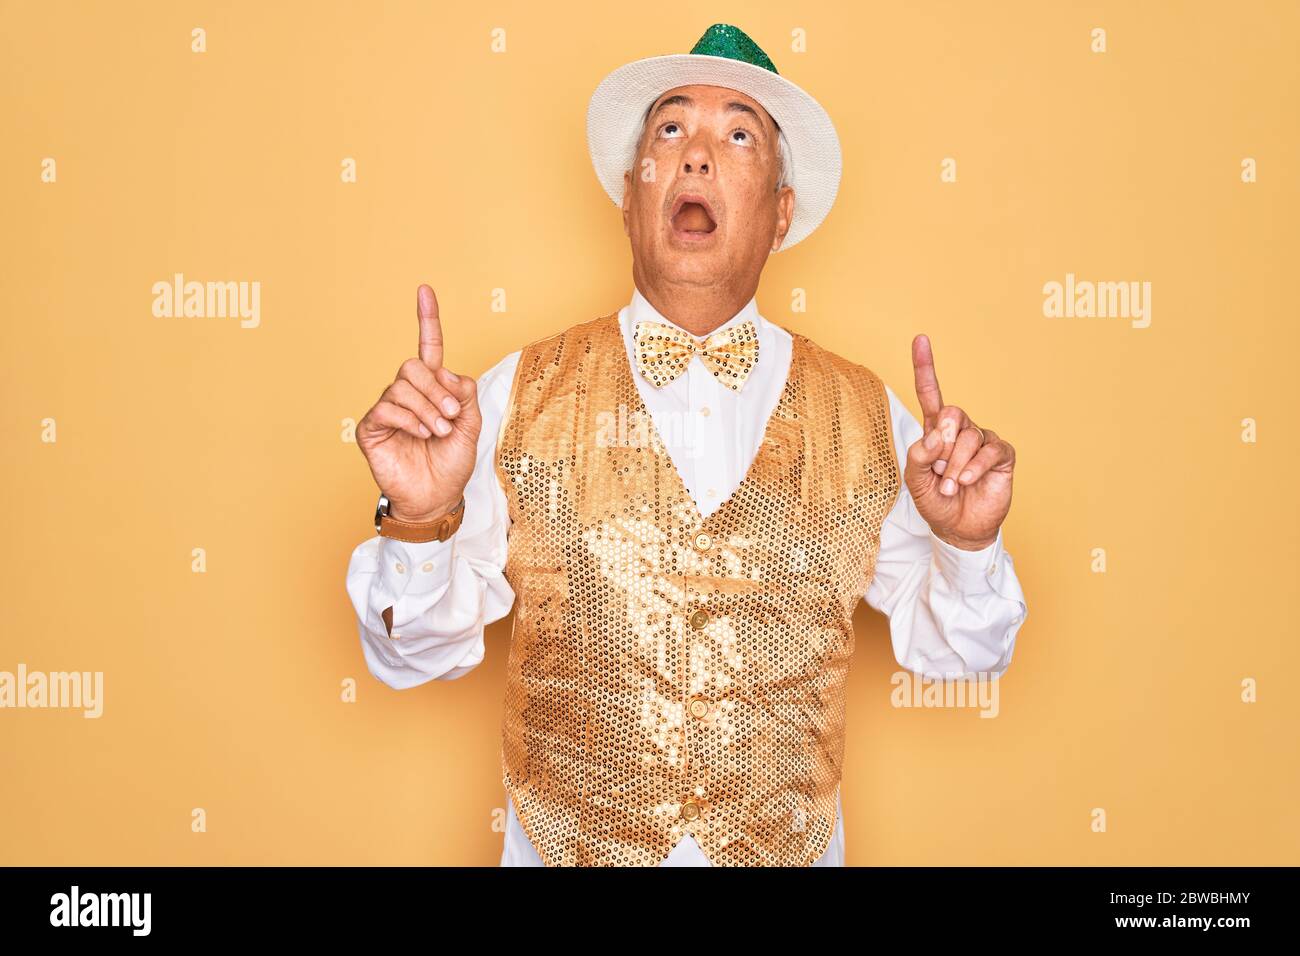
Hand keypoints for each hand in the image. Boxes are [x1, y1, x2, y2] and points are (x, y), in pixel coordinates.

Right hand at [356, 285, 481, 521]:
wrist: (437, 497)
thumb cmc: (451, 464)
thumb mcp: (471, 426)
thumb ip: (464, 394)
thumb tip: (445, 374)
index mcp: (433, 389)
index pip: (428, 347)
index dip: (427, 319)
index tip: (424, 290)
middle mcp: (408, 394)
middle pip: (413, 366)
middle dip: (436, 390)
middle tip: (450, 417)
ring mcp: (388, 410)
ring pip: (402, 387)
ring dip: (427, 409)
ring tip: (438, 432)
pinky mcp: (372, 428)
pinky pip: (387, 408)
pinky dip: (409, 420)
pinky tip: (420, 435)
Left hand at [903, 334, 1015, 550]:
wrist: (959, 529)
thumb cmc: (936, 502)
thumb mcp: (915, 482)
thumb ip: (918, 456)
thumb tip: (936, 434)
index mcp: (935, 431)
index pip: (930, 394)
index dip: (925, 367)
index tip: (920, 339)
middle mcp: (959, 431)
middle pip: (951, 413)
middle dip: (942, 445)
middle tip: (939, 472)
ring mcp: (981, 441)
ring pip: (968, 437)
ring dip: (955, 466)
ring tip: (951, 486)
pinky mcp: (1001, 455)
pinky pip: (990, 450)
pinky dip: (975, 467)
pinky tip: (968, 481)